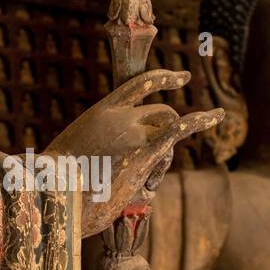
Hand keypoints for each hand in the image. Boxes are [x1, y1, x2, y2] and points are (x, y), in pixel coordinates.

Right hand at [46, 69, 221, 237]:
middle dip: (168, 130)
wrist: (52, 191)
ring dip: (166, 154)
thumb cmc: (58, 185)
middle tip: (160, 157)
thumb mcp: (73, 157)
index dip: (163, 79)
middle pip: (161, 112)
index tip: (183, 78)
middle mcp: (119, 116)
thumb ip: (96, 153)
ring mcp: (132, 132)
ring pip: (169, 127)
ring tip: (143, 181)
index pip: (137, 86)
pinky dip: (199, 122)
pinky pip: (177, 133)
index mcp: (100, 112)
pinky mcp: (143, 152)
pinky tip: (217, 116)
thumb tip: (108, 171)